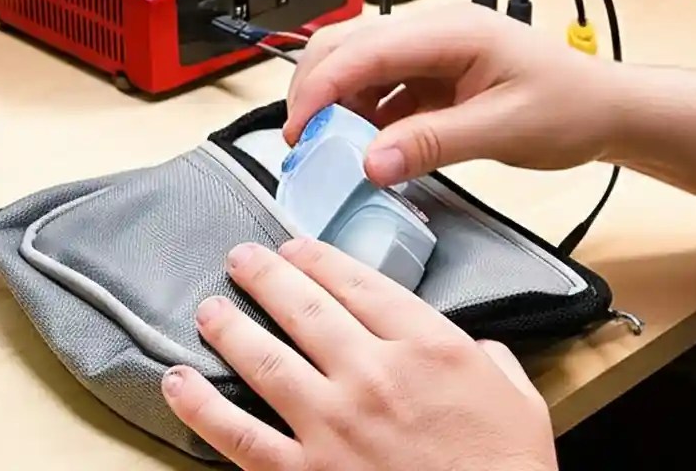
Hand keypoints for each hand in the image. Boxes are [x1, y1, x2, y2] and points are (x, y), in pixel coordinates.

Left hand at [161, 238, 557, 470]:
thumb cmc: (508, 470)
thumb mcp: (518, 399)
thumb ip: (491, 358)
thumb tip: (477, 346)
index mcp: (426, 347)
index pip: (360, 284)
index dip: (319, 259)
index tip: (297, 248)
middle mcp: (372, 374)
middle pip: (305, 308)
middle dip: (266, 276)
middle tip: (242, 259)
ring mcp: (332, 424)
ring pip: (264, 359)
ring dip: (229, 327)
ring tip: (208, 308)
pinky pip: (240, 433)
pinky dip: (200, 406)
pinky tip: (177, 382)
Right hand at [284, 4, 621, 186]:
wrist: (607, 109)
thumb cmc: (572, 107)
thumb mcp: (504, 131)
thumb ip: (434, 144)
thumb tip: (373, 161)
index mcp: (454, 30)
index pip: (365, 48)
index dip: (321, 87)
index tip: (299, 129)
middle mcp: (436, 30)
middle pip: (347, 45)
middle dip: (313, 91)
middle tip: (302, 142)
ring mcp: (431, 50)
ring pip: (357, 66)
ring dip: (334, 105)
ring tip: (329, 150)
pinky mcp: (431, 73)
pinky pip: (379, 88)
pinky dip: (360, 116)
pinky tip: (363, 145)